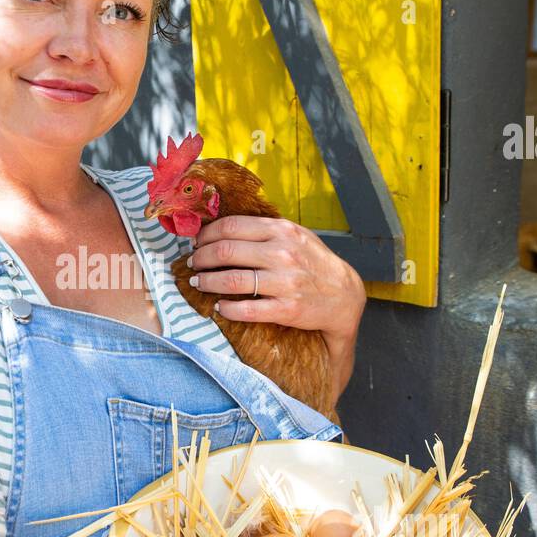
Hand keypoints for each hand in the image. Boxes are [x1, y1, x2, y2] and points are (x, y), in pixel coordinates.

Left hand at [187, 215, 366, 403]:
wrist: (344, 295)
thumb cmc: (314, 262)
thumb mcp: (296, 236)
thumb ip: (265, 230)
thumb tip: (224, 228)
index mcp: (281, 231)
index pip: (231, 227)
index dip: (206, 235)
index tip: (196, 243)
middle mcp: (282, 253)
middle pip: (225, 251)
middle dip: (200, 258)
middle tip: (192, 264)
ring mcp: (285, 282)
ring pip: (231, 280)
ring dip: (207, 282)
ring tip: (198, 283)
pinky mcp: (287, 308)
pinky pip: (246, 309)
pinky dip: (226, 309)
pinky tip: (219, 307)